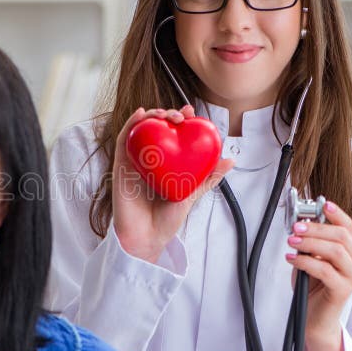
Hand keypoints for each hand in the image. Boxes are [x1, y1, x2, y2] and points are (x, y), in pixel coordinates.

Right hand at [113, 106, 233, 262]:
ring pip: (141, 130)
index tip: (192, 113)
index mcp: (166, 164)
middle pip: (157, 128)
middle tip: (181, 116)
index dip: (181, 119)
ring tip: (164, 114)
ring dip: (151, 115)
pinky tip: (141, 114)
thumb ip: (209, 177)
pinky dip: (131, 124)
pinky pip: (124, 141)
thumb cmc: (166, 219)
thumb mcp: (192, 194)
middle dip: (168, 114)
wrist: (147, 237)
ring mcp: (135, 161)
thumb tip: (230, 160)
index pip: (173, 135)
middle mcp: (150, 159)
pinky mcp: (121, 166)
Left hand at [286, 201, 351, 349]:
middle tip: (296, 227)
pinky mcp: (343, 290)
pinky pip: (325, 270)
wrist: (314, 318)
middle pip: (341, 236)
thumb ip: (310, 242)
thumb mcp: (310, 257)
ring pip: (335, 251)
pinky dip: (305, 262)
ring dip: (310, 244)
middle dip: (316, 228)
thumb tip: (301, 223)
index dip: (336, 214)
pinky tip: (291, 259)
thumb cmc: (313, 285)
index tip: (322, 204)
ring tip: (292, 242)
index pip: (348, 227)